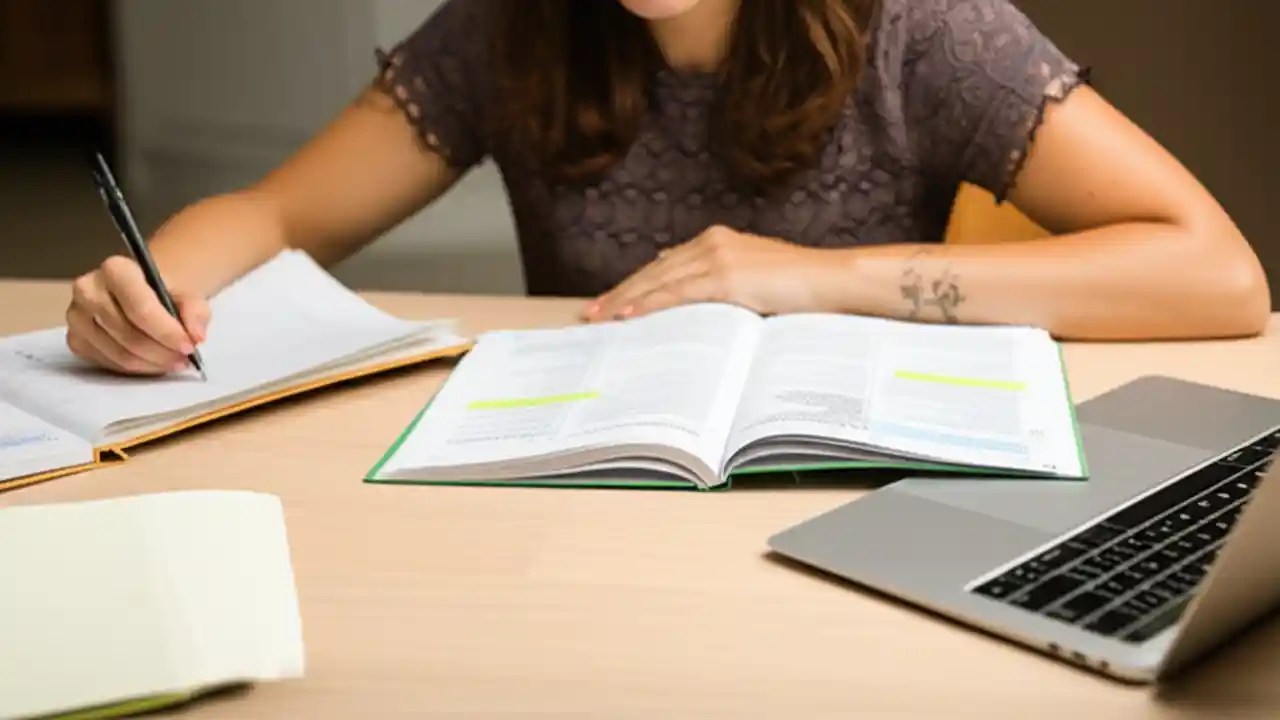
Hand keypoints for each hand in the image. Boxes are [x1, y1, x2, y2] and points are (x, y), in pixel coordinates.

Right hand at [65, 256, 210, 374]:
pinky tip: (152, 362)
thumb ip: (196, 311)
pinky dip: (135, 368)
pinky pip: (107, 363)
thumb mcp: (186, 293)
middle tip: (185, 359)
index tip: (190, 346)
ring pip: (118, 353)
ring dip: (151, 364)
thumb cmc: (163, 292)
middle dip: (162, 352)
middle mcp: (88, 289)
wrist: (142, 291)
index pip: (140, 308)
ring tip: (173, 362)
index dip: (167, 332)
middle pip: (129, 334)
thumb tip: (196, 336)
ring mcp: (76, 316)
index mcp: (115, 269)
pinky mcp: (75, 340)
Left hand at [583, 226, 834, 321]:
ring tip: (599, 318)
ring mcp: (717, 258)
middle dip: (621, 293)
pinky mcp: (724, 277)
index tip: (612, 301)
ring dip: (625, 301)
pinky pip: (676, 293)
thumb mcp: (752, 275)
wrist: (830, 279)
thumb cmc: (800, 285)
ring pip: (657, 281)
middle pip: (653, 271)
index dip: (635, 284)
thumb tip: (683, 286)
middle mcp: (711, 242)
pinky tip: (628, 316)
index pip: (664, 265)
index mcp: (716, 240)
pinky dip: (649, 305)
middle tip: (592, 313)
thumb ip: (719, 277)